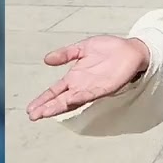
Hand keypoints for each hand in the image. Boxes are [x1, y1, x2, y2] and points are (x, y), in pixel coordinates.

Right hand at [26, 35, 149, 120]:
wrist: (131, 50)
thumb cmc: (109, 48)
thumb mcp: (83, 48)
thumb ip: (66, 54)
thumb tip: (46, 59)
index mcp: (74, 77)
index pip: (55, 91)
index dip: (43, 99)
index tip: (30, 108)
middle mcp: (81, 86)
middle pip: (60, 99)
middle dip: (46, 107)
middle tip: (32, 115)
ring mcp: (91, 88)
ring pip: (71, 101)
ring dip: (57, 107)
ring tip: (43, 113)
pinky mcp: (104, 88)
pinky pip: (88, 95)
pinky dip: (77, 99)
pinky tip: (67, 101)